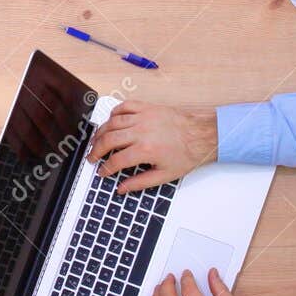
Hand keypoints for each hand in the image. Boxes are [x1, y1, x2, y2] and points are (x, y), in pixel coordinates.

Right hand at [87, 101, 216, 192]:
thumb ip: (139, 183)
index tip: (102, 172)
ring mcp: (144, 117)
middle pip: (108, 139)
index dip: (105, 168)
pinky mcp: (148, 107)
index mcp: (145, 150)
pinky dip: (114, 113)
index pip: (116, 160)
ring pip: (112, 122)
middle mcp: (142, 131)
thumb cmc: (187, 154)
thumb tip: (122, 188)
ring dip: (101, 132)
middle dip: (96, 150)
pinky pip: (124, 106)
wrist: (202, 135)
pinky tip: (111, 121)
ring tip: (96, 140)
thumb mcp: (165, 175)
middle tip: (92, 157)